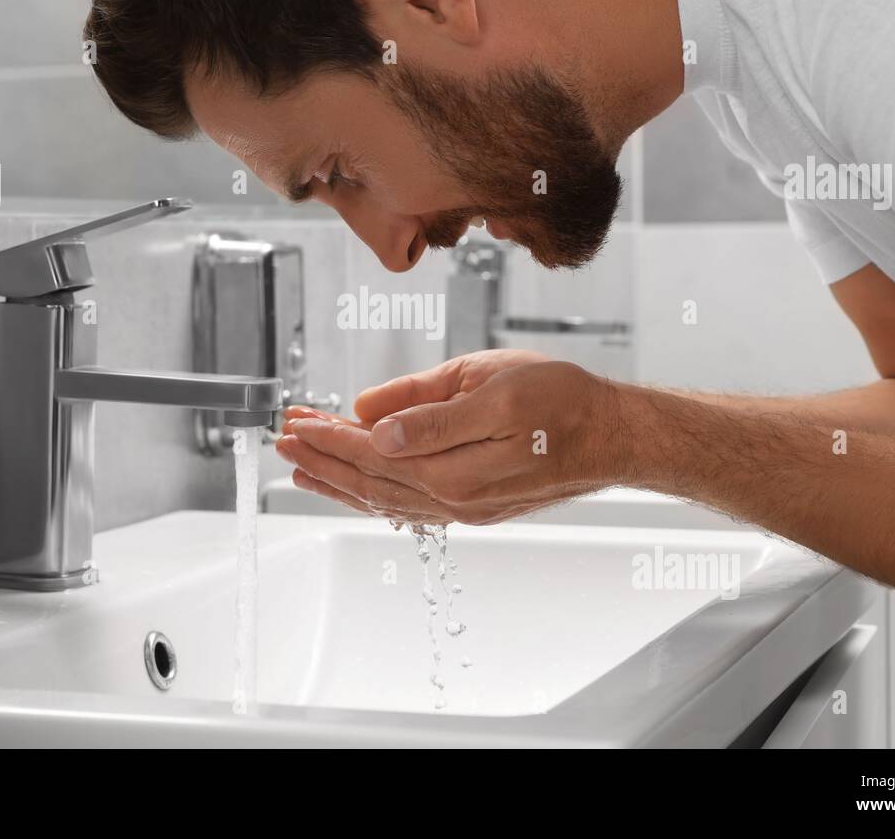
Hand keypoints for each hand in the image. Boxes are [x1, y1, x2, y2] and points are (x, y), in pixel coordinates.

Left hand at [275, 352, 621, 524]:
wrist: (611, 435)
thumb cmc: (560, 401)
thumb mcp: (489, 385)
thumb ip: (424, 408)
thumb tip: (369, 420)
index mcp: (450, 466)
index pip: (369, 451)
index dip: (328, 436)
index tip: (296, 421)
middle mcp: (452, 499)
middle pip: (369, 480)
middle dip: (322, 460)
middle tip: (284, 443)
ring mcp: (464, 509)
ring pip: (386, 499)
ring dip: (340, 483)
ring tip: (303, 470)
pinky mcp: (476, 508)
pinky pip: (411, 508)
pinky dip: (375, 498)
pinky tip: (358, 490)